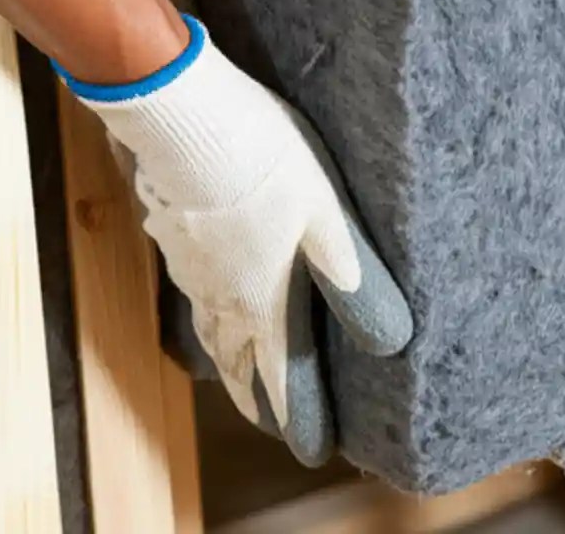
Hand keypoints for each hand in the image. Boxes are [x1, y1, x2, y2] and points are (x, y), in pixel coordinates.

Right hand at [57, 15, 412, 464]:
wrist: (189, 118)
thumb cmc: (269, 167)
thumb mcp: (329, 222)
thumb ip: (355, 283)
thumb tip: (391, 343)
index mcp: (263, 301)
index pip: (278, 374)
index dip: (294, 413)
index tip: (306, 446)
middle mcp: (221, 295)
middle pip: (234, 360)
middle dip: (250, 393)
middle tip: (262, 416)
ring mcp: (191, 266)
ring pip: (208, 326)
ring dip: (223, 355)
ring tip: (231, 368)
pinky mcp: (173, 233)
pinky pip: (191, 289)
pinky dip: (203, 309)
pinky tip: (206, 293)